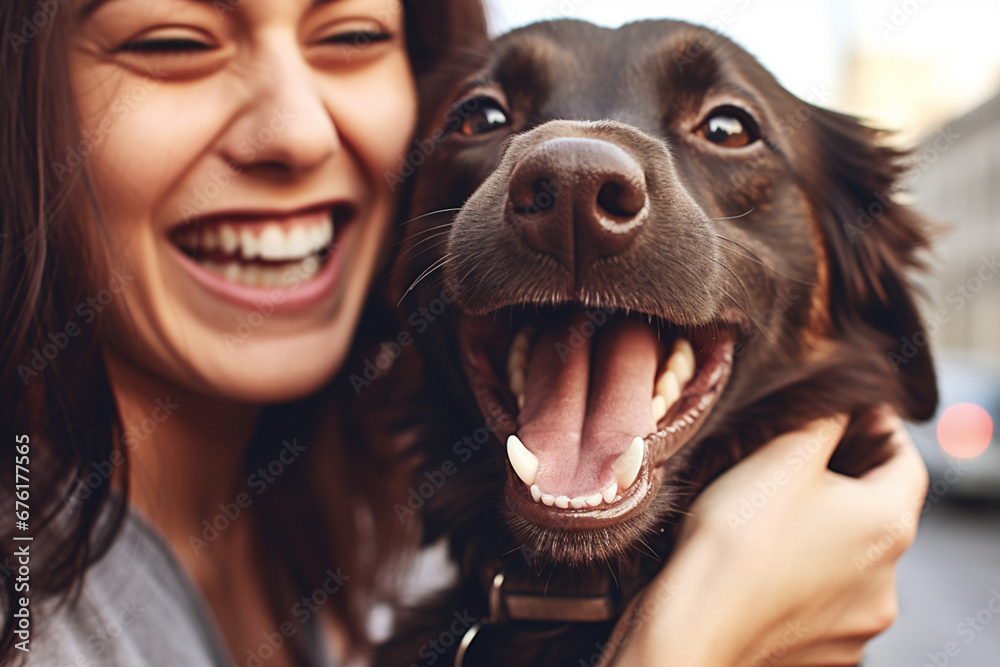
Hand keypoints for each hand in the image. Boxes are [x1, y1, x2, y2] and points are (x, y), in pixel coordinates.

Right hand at [605, 406, 928, 665]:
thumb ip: (824, 415)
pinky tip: (766, 556)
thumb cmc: (738, 536)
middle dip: (845, 476)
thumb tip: (839, 394)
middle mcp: (887, 578)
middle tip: (798, 455)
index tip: (841, 410)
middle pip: (879, 508)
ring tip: (773, 508)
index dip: (877, 427)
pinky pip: (827, 595)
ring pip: (852, 554)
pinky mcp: (828, 646)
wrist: (694, 623)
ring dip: (825, 527)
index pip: (906, 459)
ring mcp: (859, 619)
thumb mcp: (782, 454)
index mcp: (888, 524)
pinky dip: (806, 571)